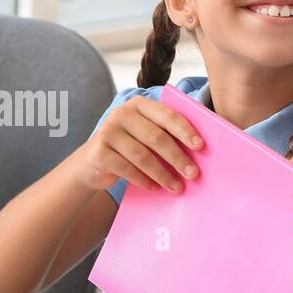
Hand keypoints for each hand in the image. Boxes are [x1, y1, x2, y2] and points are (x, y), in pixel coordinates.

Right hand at [72, 95, 203, 193]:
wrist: (92, 162)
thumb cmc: (127, 147)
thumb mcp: (143, 133)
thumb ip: (163, 134)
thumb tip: (196, 152)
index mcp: (139, 105)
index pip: (167, 115)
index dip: (185, 131)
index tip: (200, 146)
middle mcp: (122, 114)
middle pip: (156, 137)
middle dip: (177, 157)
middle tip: (193, 174)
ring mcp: (108, 132)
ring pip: (142, 156)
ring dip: (163, 174)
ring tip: (177, 187)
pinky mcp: (99, 152)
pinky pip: (127, 169)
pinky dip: (144, 180)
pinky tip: (155, 188)